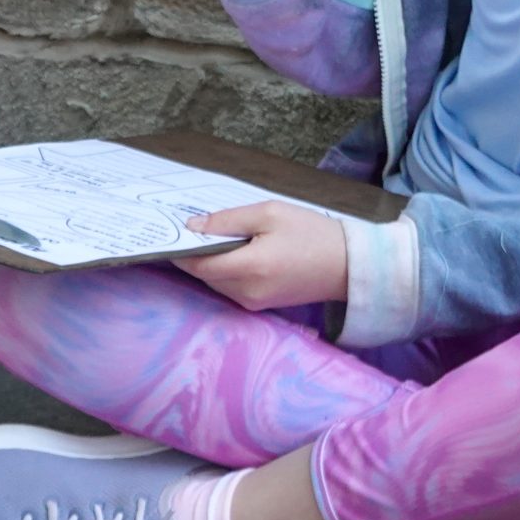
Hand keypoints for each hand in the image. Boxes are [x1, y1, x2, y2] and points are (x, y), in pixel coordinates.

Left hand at [177, 200, 347, 311]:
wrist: (349, 265)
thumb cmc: (311, 233)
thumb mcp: (269, 214)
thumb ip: (227, 221)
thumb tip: (193, 226)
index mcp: (249, 268)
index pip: (199, 265)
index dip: (180, 250)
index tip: (170, 232)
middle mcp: (247, 292)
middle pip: (205, 276)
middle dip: (194, 255)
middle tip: (190, 229)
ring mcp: (254, 303)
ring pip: (216, 283)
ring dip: (210, 264)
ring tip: (214, 238)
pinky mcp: (262, 305)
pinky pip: (231, 288)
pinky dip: (225, 272)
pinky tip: (233, 253)